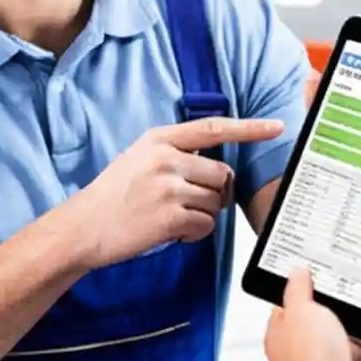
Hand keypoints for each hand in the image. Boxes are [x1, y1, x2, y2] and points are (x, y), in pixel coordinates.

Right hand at [61, 117, 284, 269]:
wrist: (84, 227)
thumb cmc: (111, 196)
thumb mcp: (138, 158)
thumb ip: (173, 153)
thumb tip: (213, 165)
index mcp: (159, 139)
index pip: (213, 128)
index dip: (249, 128)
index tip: (276, 127)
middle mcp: (166, 158)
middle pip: (222, 173)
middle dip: (214, 192)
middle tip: (190, 203)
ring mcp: (169, 187)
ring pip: (215, 202)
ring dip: (202, 215)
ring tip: (172, 217)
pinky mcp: (171, 217)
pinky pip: (205, 226)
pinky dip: (194, 234)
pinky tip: (171, 232)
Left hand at [265, 267, 360, 360]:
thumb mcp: (300, 309)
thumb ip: (297, 289)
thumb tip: (297, 273)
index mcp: (279, 334)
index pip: (286, 307)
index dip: (299, 290)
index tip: (313, 276)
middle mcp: (299, 353)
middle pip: (317, 323)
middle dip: (332, 311)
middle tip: (343, 296)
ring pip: (342, 340)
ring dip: (353, 331)